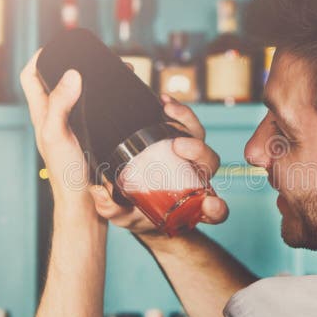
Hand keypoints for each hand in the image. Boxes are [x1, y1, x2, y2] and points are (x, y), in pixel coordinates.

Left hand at [20, 49, 93, 213]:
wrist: (84, 201)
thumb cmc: (66, 173)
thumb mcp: (59, 134)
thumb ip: (60, 104)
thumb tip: (72, 75)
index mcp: (41, 114)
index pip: (30, 76)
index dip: (38, 57)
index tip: (56, 46)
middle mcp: (54, 119)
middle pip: (54, 82)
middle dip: (68, 65)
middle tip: (88, 56)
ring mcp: (70, 128)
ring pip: (75, 96)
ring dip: (88, 82)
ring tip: (109, 72)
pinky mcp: (87, 137)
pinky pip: (91, 111)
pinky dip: (101, 100)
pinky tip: (116, 100)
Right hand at [89, 94, 229, 234]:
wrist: (135, 197)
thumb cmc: (137, 214)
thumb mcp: (123, 215)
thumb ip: (112, 209)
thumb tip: (100, 192)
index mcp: (191, 204)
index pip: (215, 210)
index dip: (217, 208)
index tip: (209, 205)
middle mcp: (196, 178)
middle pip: (209, 161)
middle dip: (199, 151)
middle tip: (178, 145)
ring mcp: (189, 157)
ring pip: (199, 136)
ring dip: (187, 120)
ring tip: (167, 108)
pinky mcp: (178, 139)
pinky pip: (183, 122)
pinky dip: (176, 111)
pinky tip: (163, 101)